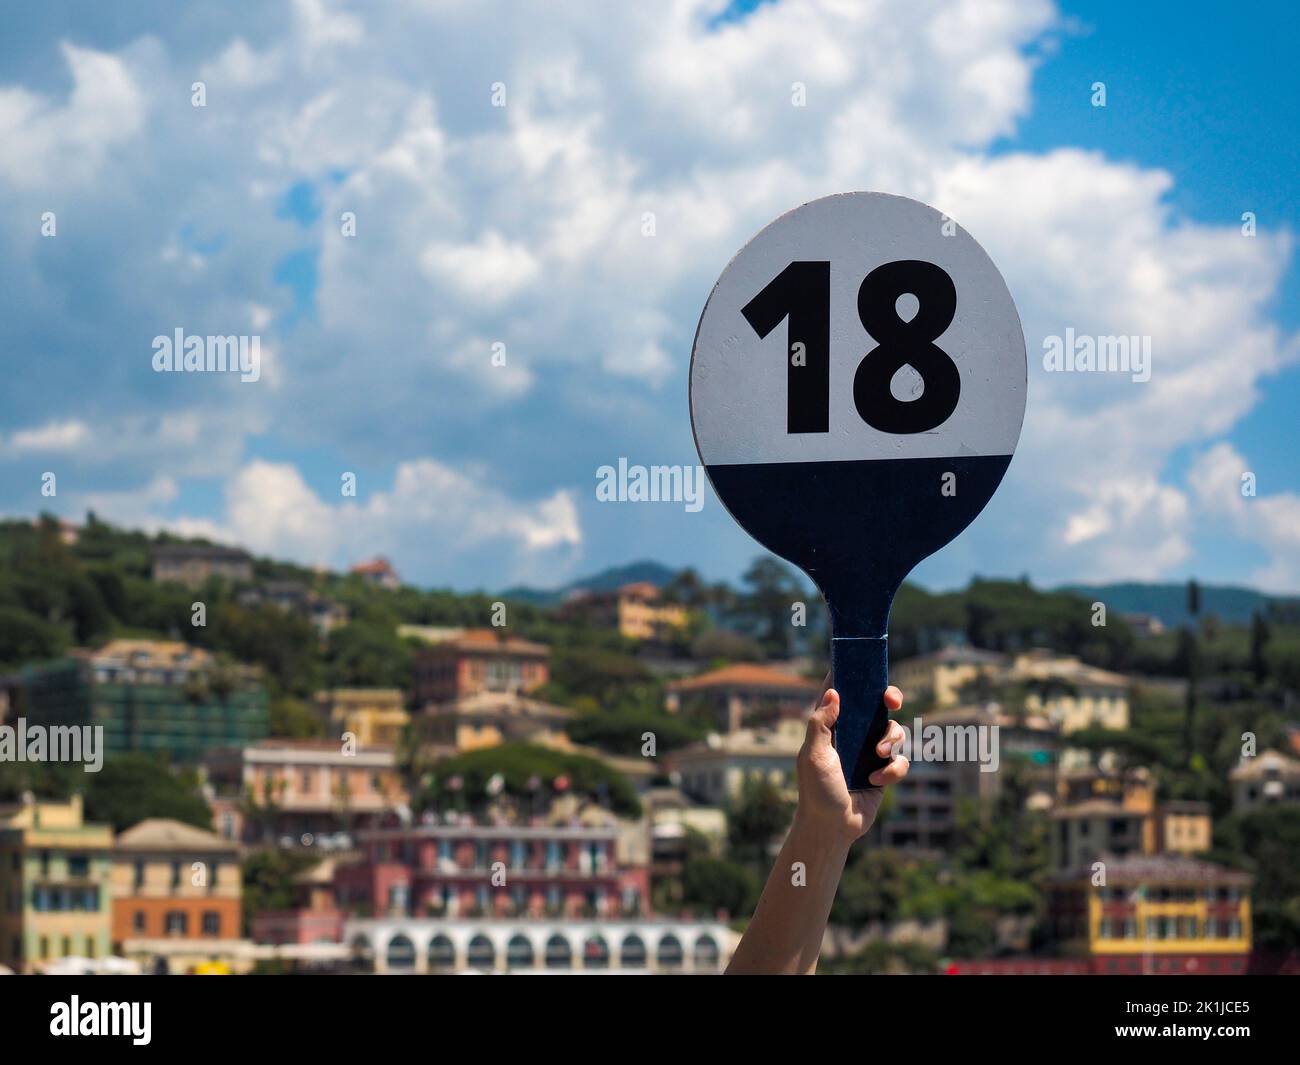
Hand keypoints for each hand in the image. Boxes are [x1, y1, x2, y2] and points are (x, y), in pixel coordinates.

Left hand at [796, 683, 907, 843]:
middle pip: (876, 705)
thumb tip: (834, 692)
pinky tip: (877, 780)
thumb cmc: (817, 791)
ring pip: (894, 730)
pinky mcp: (883, 771)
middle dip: (889, 697)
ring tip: (878, 755)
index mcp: (831, 727)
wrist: (832, 827)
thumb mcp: (814, 754)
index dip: (851, 674)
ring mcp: (868, 752)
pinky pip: (901, 760)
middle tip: (891, 699)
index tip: (864, 659)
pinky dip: (893, 768)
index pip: (840, 692)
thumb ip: (821, 723)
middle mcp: (851, 735)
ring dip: (891, 739)